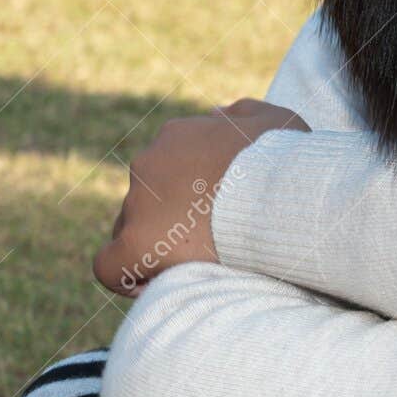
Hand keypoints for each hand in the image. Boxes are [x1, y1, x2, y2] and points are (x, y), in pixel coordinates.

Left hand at [93, 99, 309, 294]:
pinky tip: (157, 283)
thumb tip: (215, 115)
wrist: (282, 194)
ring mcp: (139, 202)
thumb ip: (242, 113)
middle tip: (206, 240)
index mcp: (177, 136)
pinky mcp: (136, 242)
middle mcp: (149, 163)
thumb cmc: (286, 161)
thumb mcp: (276, 119)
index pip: (164, 166)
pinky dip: (128, 275)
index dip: (182, 193)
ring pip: (131, 229)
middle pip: (145, 199)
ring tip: (195, 264)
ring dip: (157, 244)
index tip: (210, 211)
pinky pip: (110, 266)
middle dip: (168, 219)